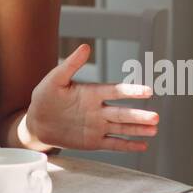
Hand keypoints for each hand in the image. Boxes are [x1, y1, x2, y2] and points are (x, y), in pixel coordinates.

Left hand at [24, 44, 158, 151]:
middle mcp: (98, 110)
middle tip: (155, 117)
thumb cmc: (45, 98)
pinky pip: (113, 144)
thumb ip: (71, 65)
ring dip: (137, 129)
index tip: (148, 91)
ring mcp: (97, 126)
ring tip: (154, 129)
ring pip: (121, 128)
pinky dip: (127, 145)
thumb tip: (85, 47)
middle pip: (122, 113)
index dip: (131, 91)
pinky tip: (142, 145)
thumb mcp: (55, 79)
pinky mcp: (93, 142)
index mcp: (92, 93)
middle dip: (138, 115)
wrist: (37, 122)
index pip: (115, 91)